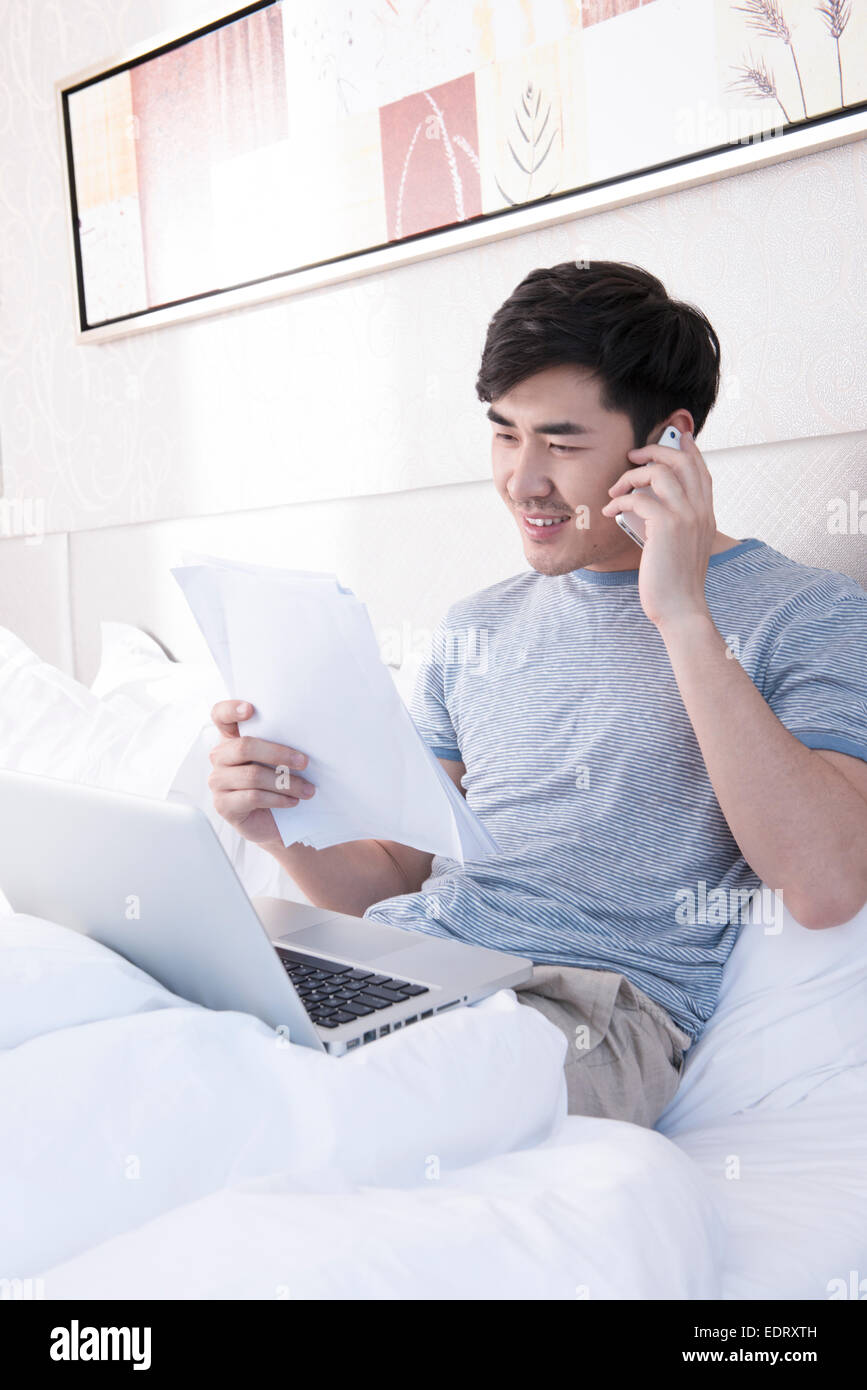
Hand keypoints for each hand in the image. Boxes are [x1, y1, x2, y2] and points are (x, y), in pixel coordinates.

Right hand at [208, 700, 315, 845]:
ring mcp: (218, 781)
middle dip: (279, 753)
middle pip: (244, 746)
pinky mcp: (223, 804)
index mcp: (231, 738)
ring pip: (252, 775)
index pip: (221, 715)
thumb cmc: (276, 783)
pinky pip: (253, 797)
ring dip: (285, 782)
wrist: (273, 821)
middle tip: (304, 762)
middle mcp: (220, 757)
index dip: (231, 709)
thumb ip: (278, 744)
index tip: (250, 709)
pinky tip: (292, 801)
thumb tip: (304, 739)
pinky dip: (278, 798)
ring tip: (307, 790)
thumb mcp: (277, 760)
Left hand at [601, 430, 715, 628]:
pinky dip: (619, 500)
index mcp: (706, 514)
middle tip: (633, 456)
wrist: (681, 608)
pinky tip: (609, 511)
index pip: (700, 469)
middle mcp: (700, 510)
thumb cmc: (675, 582)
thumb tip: (648, 503)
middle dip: (654, 450)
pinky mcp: (666, 526)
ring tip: (615, 489)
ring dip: (631, 475)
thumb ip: (675, 522)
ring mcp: (686, 516)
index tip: (673, 437)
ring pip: (659, 472)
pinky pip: (638, 497)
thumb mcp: (681, 546)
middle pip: (681, 460)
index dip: (687, 449)